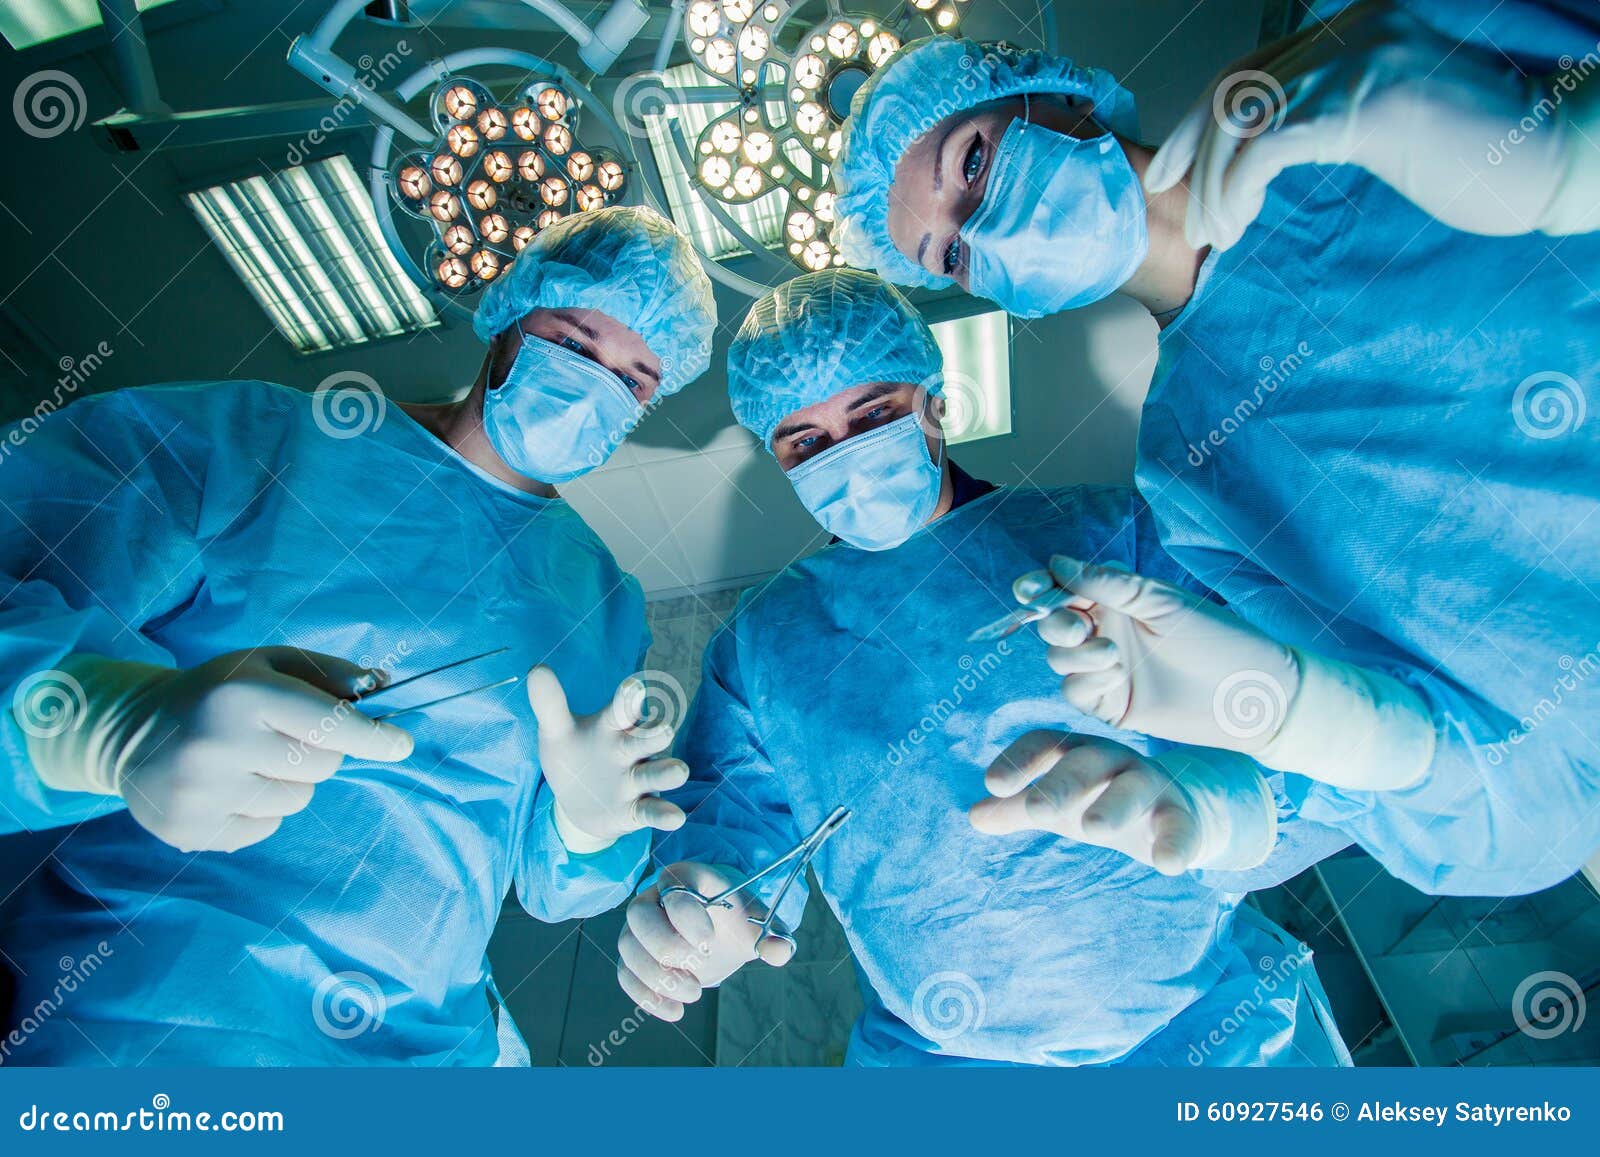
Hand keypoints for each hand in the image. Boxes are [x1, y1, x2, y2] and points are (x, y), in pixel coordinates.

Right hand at [26, 648, 414, 852]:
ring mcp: (201, 793)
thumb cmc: (218, 691)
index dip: (373, 736)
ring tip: (249, 761)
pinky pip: (265, 829)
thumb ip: (329, 673)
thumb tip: (383, 686)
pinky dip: (260, 811)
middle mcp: (219, 745)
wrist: (131, 730)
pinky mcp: (189, 830)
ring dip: (289, 782)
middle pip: (323, 766)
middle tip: (283, 737)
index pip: (329, 723)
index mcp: (242, 695)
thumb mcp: (268, 664)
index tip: (402, 744)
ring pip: (297, 800)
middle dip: (321, 752)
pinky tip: (228, 787)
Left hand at [527, 666, 688, 848]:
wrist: (576, 802)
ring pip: (657, 773)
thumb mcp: (556, 731)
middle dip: (655, 734)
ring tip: (678, 770)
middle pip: (648, 738)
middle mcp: (631, 750)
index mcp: (613, 726)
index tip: (632, 688)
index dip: (628, 699)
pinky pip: (654, 811)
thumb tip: (536, 669)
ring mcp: (637, 780)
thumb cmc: (572, 756)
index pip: (623, 709)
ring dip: (668, 772)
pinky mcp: (637, 810)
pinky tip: (676, 817)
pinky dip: (665, 813)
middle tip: (662, 730)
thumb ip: (549, 704)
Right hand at [616, 861, 793, 1021]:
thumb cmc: (737, 920)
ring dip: (656, 976)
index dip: (686, 915)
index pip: (673, 886)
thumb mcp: (759, 923)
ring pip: (627, 946)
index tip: (709, 941)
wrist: (720, 932)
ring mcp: (639, 927)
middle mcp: (655, 897)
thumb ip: (773, 934)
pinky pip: (626, 974)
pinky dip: (646, 997)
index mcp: (687, 878)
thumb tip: (779, 951)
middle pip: (638, 914)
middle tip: (699, 964)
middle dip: (665, 945)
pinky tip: (675, 1012)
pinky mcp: (635, 955)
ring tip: (694, 993)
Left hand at [970, 731, 1274, 873]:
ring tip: (1093, 830)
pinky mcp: (1183, 816)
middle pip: (1087, 762)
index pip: (1045, 744)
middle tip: (1038, 810)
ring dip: (1114, 806)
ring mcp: (1151, 786)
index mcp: (1077, 753)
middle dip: (1062, 783)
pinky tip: (1168, 865)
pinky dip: (1175, 843)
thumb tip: (973, 816)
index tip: (992, 785)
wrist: (1182, 809)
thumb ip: (1018, 808)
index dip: (1018, 761)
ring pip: (1134, 787)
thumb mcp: (1061, 805)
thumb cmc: (1104, 800)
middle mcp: (1113, 761)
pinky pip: (1181, 826)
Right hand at [1018, 557, 1299, 755]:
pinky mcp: (1110, 705)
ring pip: (1058, 659)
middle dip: (1055, 622)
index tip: (1030, 590)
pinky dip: (1087, 682)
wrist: (1250, 695)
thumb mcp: (1160, 600)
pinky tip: (1116, 678)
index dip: (1038, 588)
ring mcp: (1106, 670)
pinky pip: (1075, 691)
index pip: (1062, 588)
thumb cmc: (1217, 638)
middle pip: (1052, 624)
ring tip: (1111, 655)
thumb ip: (1107, 583)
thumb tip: (1055, 561)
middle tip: (1078, 627)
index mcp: (1116, 599)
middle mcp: (1106, 631)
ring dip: (1075, 654)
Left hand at [1146, 0, 1575, 247]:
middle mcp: (1352, 30)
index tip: (1168, 171)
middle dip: (1191, 156)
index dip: (1197, 122)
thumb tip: (1267, 150)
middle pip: (1235, 89)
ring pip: (1244, 119)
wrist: (1552, 155)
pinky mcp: (1367, 105)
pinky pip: (1269, 146)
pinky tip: (1240, 220)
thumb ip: (1335, 113)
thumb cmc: (1478, 153)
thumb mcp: (1392, 119)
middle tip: (1180, 214)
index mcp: (1356, 27)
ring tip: (1215, 234)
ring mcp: (1360, 61)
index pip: (1250, 68)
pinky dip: (1239, 187)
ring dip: (1214, 185)